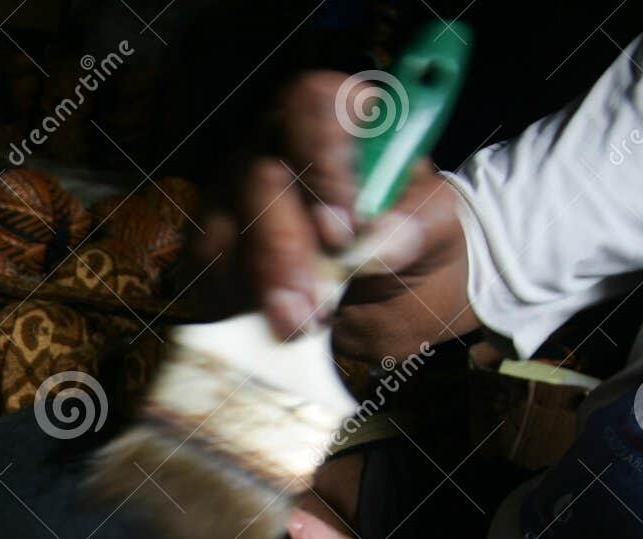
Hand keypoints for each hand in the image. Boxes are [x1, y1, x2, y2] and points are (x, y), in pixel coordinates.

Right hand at [189, 71, 476, 360]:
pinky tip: (266, 326)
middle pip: (259, 177)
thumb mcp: (439, 228)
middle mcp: (277, 148)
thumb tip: (386, 238)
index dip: (323, 163)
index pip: (313, 105)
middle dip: (283, 248)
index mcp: (338, 122)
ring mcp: (234, 196)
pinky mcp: (211, 245)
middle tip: (311, 306)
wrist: (385, 300)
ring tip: (298, 328)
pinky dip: (233, 304)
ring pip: (223, 228)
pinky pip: (204, 270)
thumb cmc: (408, 244)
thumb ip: (421, 224)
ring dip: (257, 287)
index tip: (344, 229)